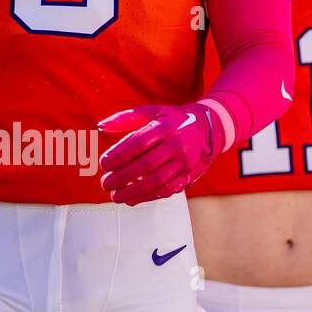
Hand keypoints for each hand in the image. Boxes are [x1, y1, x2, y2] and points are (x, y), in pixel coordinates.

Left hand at [97, 103, 218, 205]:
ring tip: (114, 196)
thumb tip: (101, 126)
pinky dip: (148, 197)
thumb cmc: (173, 120)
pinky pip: (168, 190)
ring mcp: (185, 162)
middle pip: (145, 165)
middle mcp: (177, 145)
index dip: (119, 155)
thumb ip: (125, 118)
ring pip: (157, 181)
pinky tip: (132, 199)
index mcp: (164, 127)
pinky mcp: (190, 176)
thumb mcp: (152, 111)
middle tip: (104, 183)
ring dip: (133, 191)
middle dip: (122, 177)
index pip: (138, 143)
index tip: (103, 164)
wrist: (210, 128)